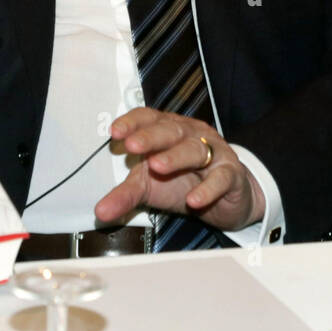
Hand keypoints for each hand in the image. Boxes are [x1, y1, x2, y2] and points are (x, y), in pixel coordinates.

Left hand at [94, 108, 264, 231]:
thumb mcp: (151, 188)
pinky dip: (207, 189)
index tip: (115, 132)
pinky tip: (193, 199)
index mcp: (168, 131)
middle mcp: (191, 135)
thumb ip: (125, 195)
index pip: (149, 118)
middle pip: (170, 130)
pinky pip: (220, 178)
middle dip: (150, 137)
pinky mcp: (231, 174)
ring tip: (157, 166)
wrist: (228, 198)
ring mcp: (213, 153)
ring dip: (175, 157)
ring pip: (195, 149)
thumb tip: (100, 211)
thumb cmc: (186, 183)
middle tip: (133, 145)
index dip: (132, 122)